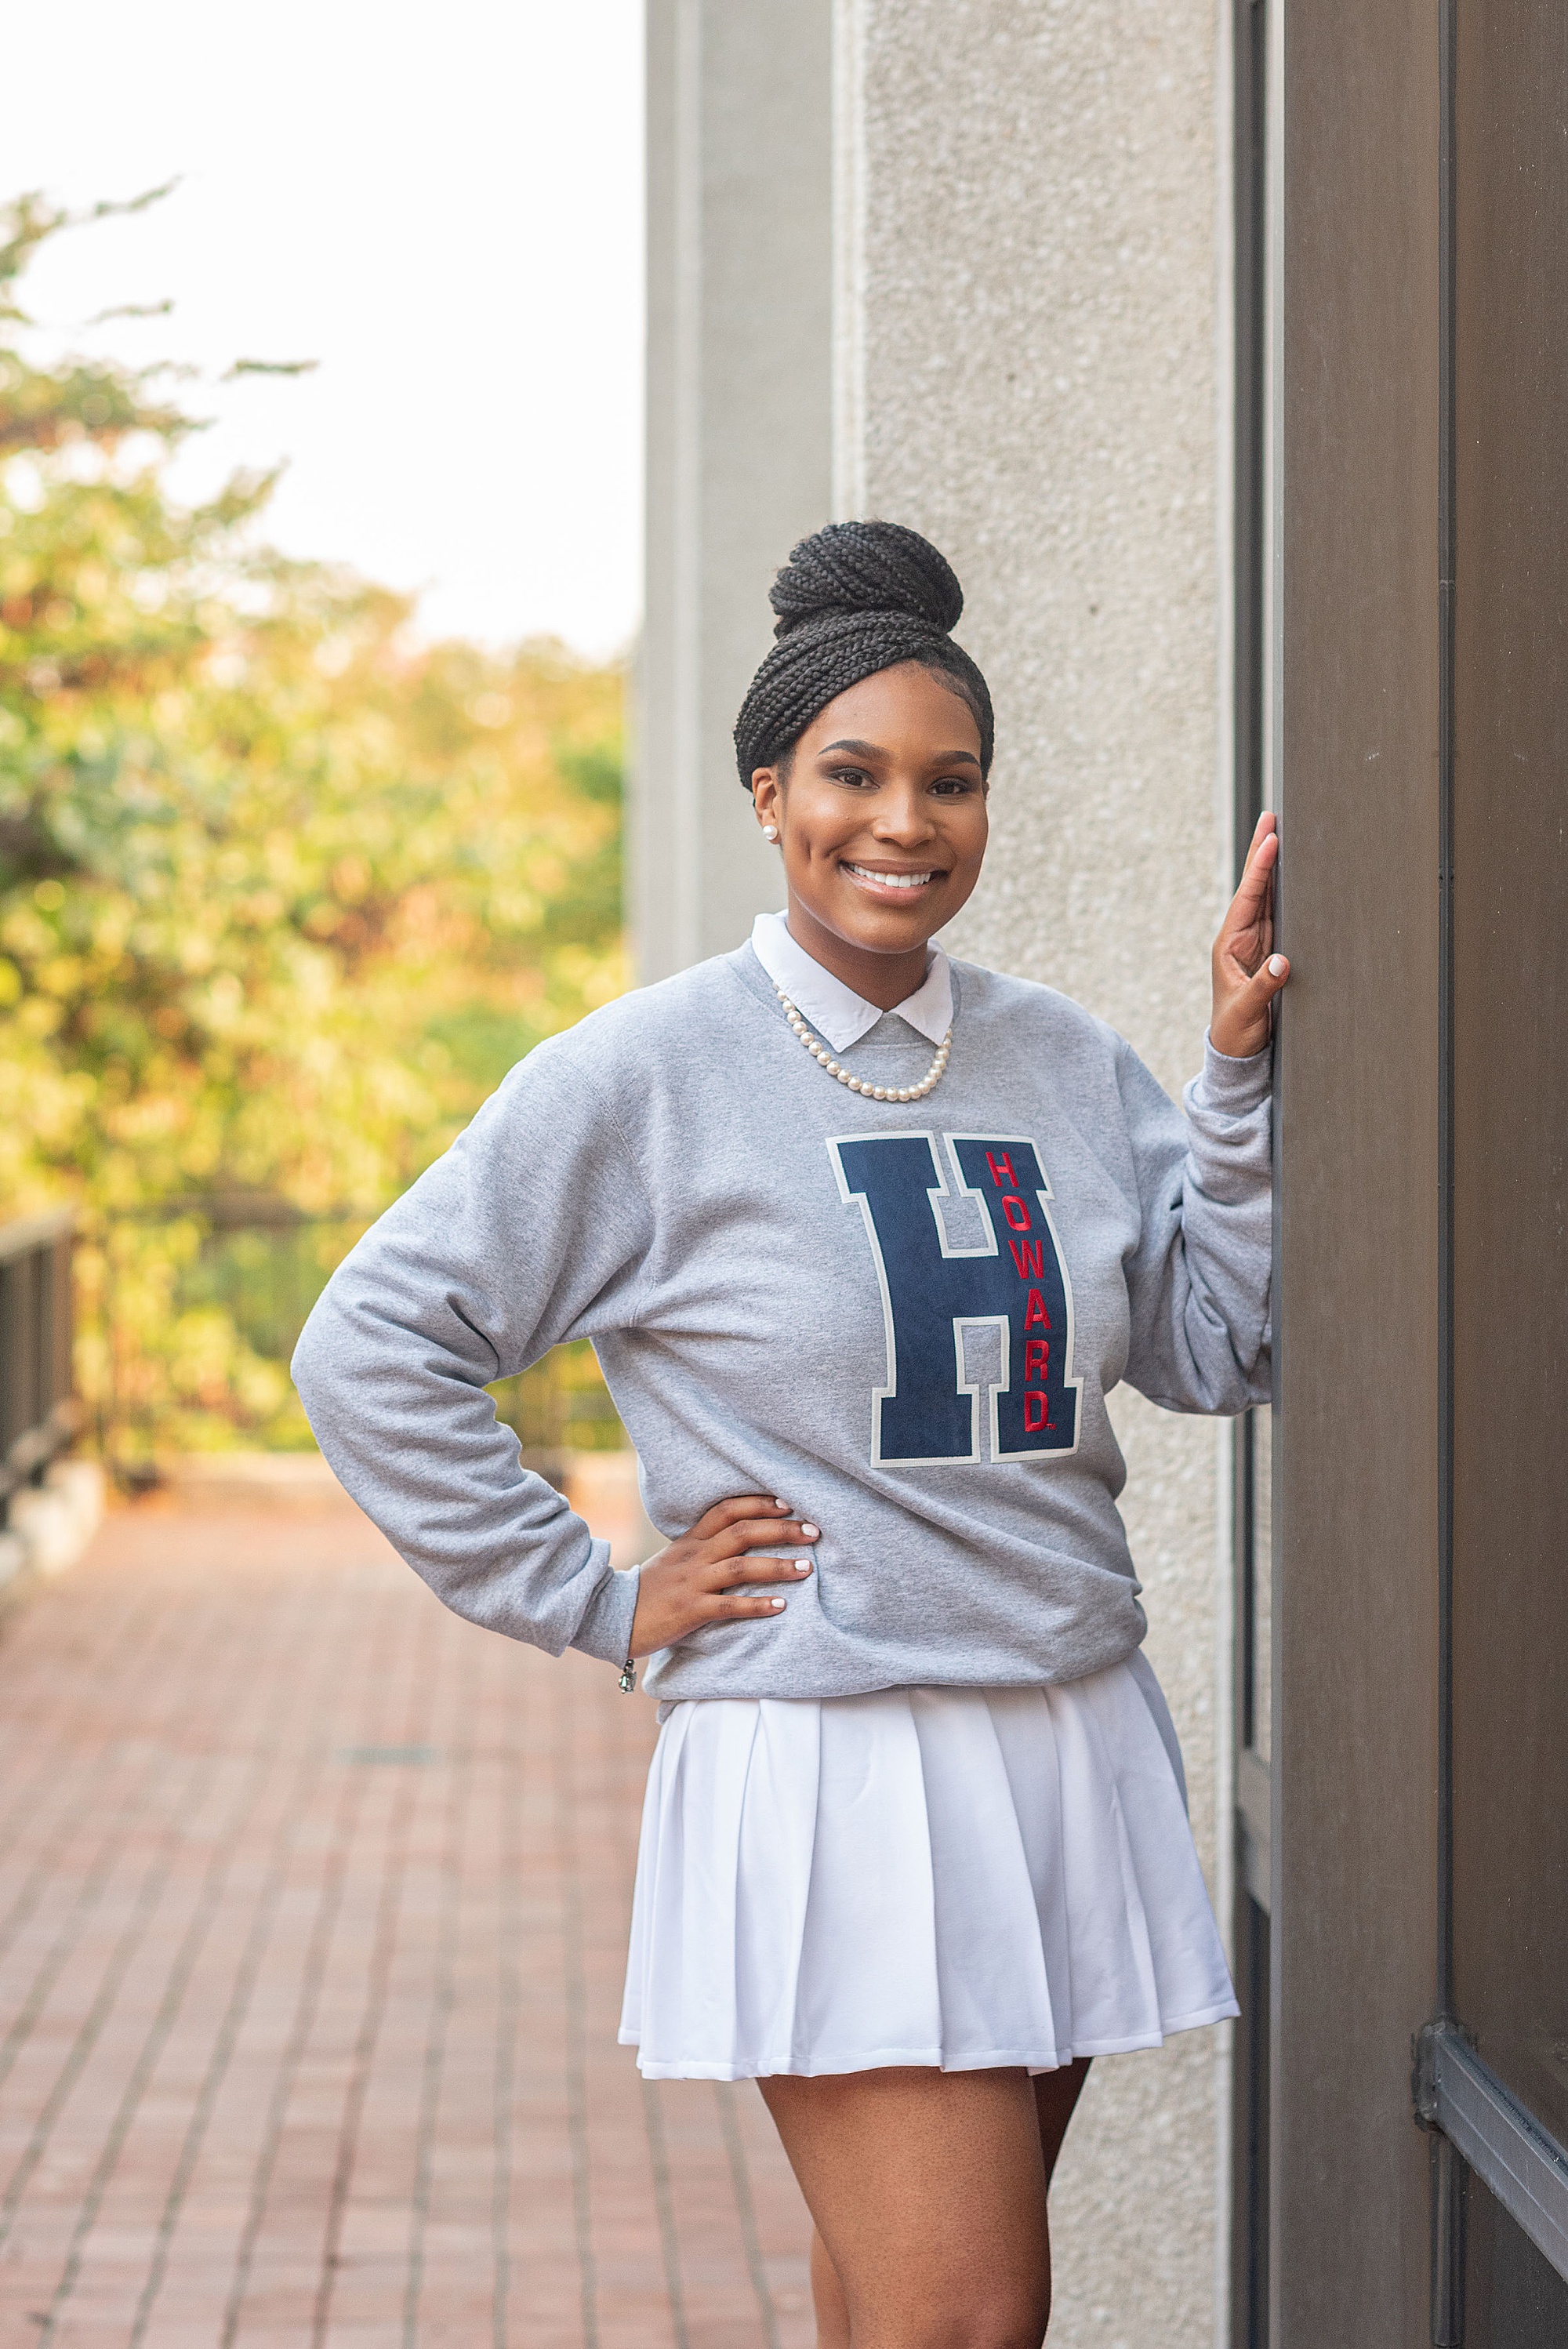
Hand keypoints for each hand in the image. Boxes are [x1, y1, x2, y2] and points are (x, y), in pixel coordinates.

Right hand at [628, 1495, 818, 1657]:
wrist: (610, 1615)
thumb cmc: (650, 1590)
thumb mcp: (675, 1560)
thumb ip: (704, 1548)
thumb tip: (741, 1541)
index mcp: (691, 1540)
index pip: (727, 1509)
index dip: (759, 1503)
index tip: (789, 1503)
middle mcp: (694, 1556)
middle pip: (742, 1532)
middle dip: (781, 1529)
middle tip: (813, 1532)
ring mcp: (692, 1582)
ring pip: (741, 1566)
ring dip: (778, 1566)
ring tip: (807, 1568)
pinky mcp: (690, 1610)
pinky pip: (728, 1605)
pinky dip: (756, 1605)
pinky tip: (780, 1606)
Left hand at [1211, 812, 1289, 1058]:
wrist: (1236, 1050)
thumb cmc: (1235, 1031)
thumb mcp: (1247, 1012)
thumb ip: (1263, 988)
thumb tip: (1283, 964)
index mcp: (1229, 944)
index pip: (1247, 898)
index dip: (1259, 869)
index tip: (1270, 840)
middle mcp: (1241, 937)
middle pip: (1254, 886)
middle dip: (1261, 852)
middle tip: (1270, 816)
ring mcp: (1256, 942)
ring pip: (1266, 895)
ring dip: (1272, 865)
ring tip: (1278, 831)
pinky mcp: (1269, 951)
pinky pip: (1277, 912)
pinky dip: (1283, 889)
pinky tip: (1292, 872)